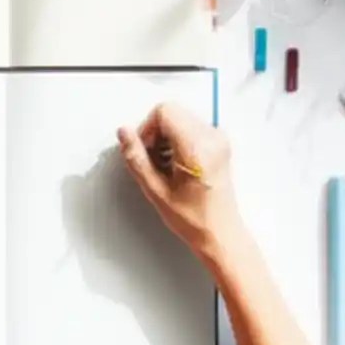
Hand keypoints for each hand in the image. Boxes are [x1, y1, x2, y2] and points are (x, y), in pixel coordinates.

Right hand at [117, 103, 243, 264]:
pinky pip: (191, 128)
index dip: (147, 128)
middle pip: (172, 113)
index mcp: (197, 148)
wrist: (219, 232)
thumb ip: (136, 158)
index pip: (164, 112)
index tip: (145, 149)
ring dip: (166, 138)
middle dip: (156, 133)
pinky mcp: (219, 143)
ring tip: (166, 166)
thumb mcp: (155, 190)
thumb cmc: (194, 218)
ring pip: (180, 119)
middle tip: (154, 161)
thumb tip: (125, 134)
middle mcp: (212, 138)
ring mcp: (218, 139)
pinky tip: (176, 165)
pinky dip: (177, 141)